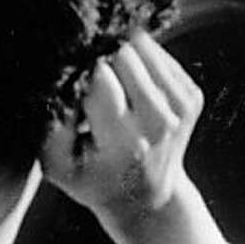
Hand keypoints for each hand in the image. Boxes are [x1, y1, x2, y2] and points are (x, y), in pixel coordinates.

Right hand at [40, 33, 201, 219]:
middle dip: (100, 59)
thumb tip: (60, 85)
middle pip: (124, 55)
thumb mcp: (57, 166)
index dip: (79, 70)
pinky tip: (127, 86)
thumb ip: (53, 128)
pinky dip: (139, 62)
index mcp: (123, 141)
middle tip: (89, 84)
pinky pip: (158, 55)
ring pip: (143, 48)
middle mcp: (158, 121)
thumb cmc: (92, 179)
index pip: (100, 77)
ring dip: (119, 57)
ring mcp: (180, 107)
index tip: (71, 82)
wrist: (144, 196)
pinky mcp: (191, 95)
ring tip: (107, 85)